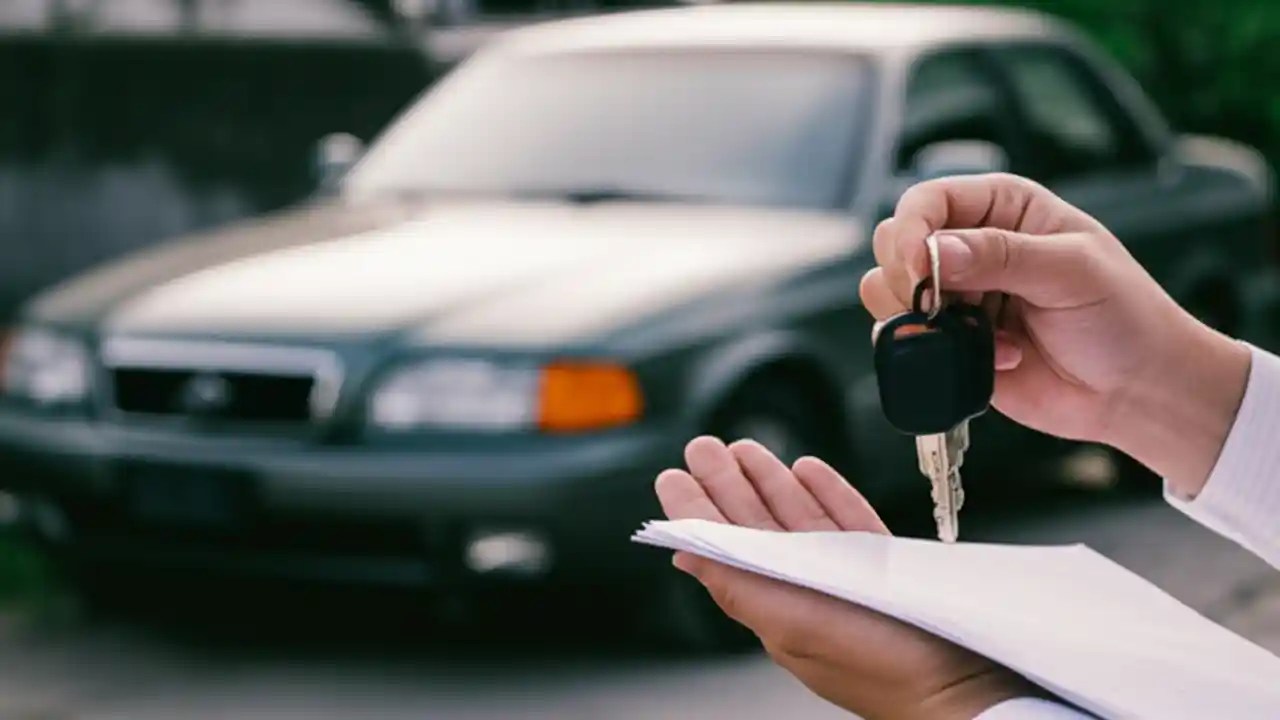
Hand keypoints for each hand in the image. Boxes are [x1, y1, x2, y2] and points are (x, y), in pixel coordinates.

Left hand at [656, 436, 1037, 719]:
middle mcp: (809, 591)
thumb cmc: (885, 668)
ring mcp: (850, 580)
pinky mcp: (889, 571)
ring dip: (771, 480)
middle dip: (728, 483)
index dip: (700, 509)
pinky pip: (851, 523)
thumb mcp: (795, 623)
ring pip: (801, 519)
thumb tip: (683, 554)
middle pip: (759, 526)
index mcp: (778, 606)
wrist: (970, 690)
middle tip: (704, 447)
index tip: (675, 475)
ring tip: (747, 447)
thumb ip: (737, 582)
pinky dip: (829, 493)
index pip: (727, 548)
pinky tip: (810, 469)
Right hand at [860, 174, 1249, 495]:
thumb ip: (1001, 255)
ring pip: (887, 292)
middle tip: (948, 304)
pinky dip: (934, 353)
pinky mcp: (951, 344)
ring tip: (983, 334)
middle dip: (908, 277)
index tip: (919, 268)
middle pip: (895, 243)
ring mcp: (958, 298)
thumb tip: (932, 251)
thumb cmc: (1122, 317)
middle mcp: (971, 247)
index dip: (911, 231)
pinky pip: (904, 340)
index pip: (926, 201)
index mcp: (1002, 208)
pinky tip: (992, 359)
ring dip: (924, 319)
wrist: (1136, 390)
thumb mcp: (1071, 270)